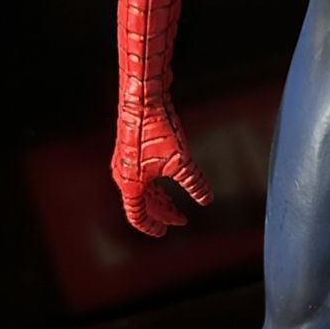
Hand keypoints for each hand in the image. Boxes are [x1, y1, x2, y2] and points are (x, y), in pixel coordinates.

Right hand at [112, 100, 211, 236]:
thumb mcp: (181, 162)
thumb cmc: (157, 131)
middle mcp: (123, 175)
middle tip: (181, 219)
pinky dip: (156, 182)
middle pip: (142, 203)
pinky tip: (171, 176)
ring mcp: (126, 160)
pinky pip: (142, 172)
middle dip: (163, 213)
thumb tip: (206, 200)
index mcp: (130, 185)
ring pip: (142, 188)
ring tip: (178, 202)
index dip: (152, 227)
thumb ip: (194, 184)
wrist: (142, 96)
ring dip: (160, 198)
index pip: (137, 216)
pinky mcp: (132, 146)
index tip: (166, 232)